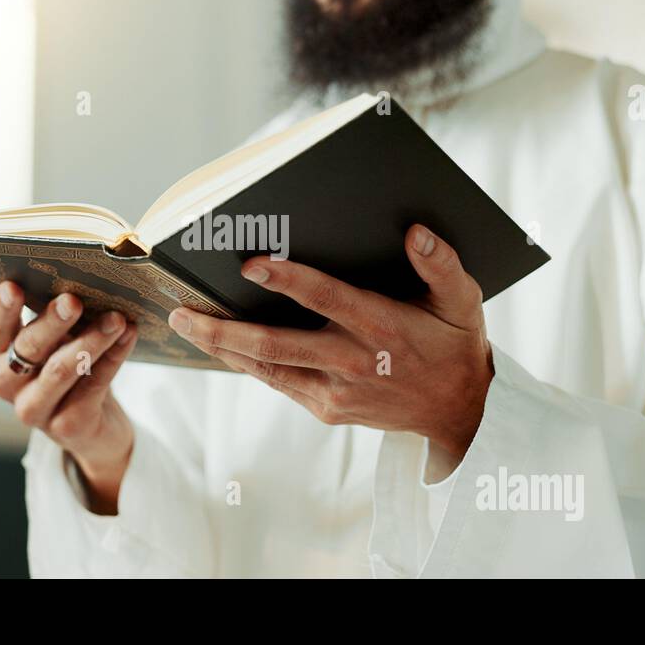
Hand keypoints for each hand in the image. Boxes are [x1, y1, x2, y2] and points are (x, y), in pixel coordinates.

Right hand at [0, 284, 138, 513]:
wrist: (93, 427)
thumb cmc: (72, 372)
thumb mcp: (59, 342)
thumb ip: (60, 318)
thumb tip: (84, 284)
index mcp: (0, 353)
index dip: (3, 307)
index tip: (12, 286)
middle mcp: (7, 383)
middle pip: (28, 348)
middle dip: (52, 321)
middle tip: (73, 301)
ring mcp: (33, 408)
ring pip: (60, 370)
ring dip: (91, 340)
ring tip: (116, 319)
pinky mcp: (65, 427)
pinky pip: (92, 386)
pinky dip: (113, 357)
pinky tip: (128, 336)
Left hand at [168, 224, 492, 467]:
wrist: (460, 412)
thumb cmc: (456, 344)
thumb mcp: (463, 301)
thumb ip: (442, 264)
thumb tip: (416, 232)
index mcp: (382, 328)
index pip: (327, 299)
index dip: (289, 281)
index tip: (251, 264)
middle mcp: (352, 362)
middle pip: (276, 346)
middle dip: (224, 329)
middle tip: (182, 312)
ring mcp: (336, 391)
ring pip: (267, 369)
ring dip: (223, 347)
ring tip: (185, 324)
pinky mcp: (327, 408)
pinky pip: (278, 382)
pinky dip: (246, 363)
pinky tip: (219, 343)